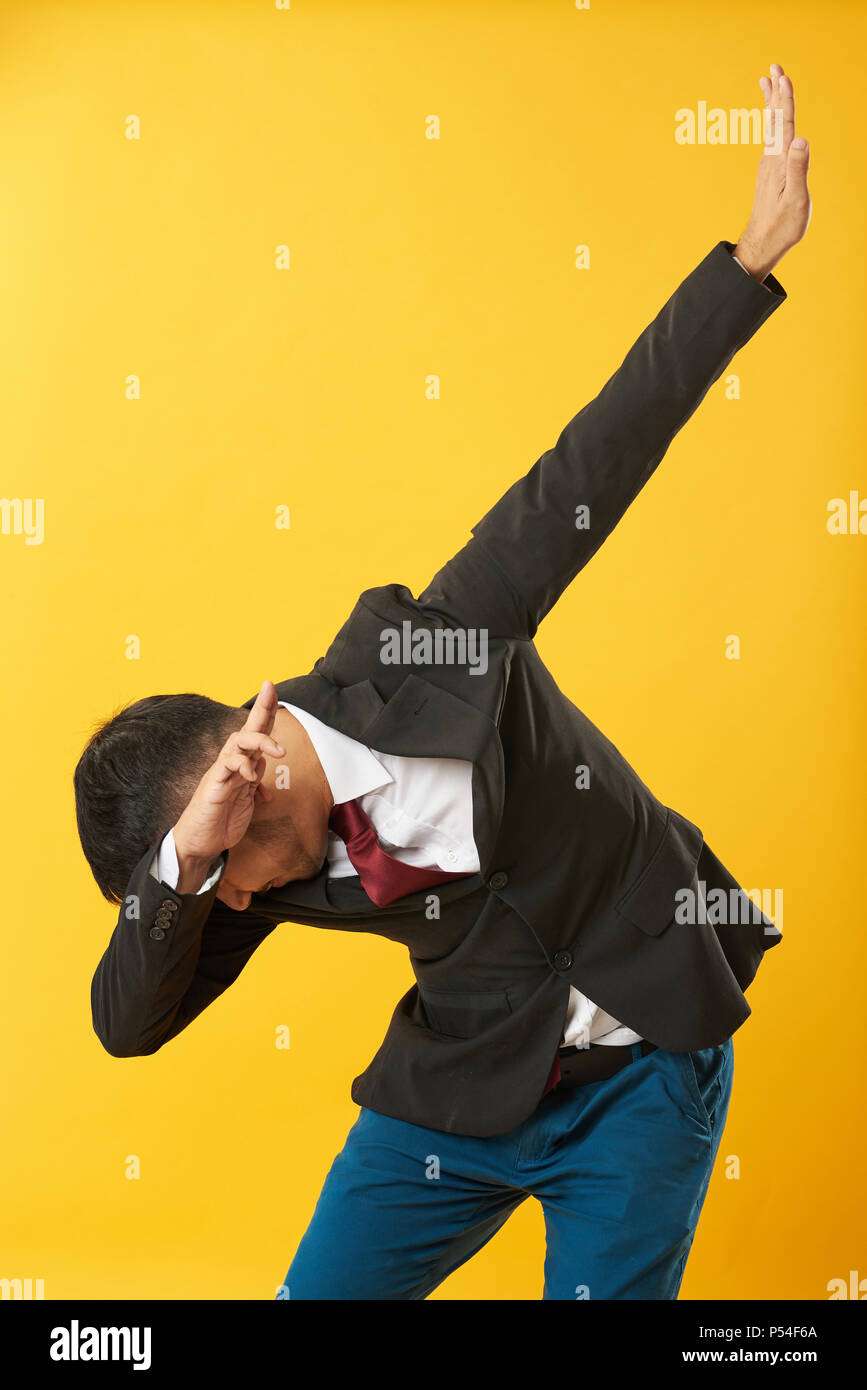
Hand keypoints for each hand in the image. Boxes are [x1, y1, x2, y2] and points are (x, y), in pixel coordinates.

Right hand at [173, 680, 284, 889]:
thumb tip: (263, 763)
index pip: (255, 734)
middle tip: (270, 689)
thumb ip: (255, 780)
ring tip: (278, 751)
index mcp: (241, 765)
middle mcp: (231, 764)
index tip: (272, 688)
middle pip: (247, 729)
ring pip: (238, 743)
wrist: (199, 844)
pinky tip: (252, 776)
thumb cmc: (220, 821)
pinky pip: (227, 766)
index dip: (265, 712)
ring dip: (260, 741)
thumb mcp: (246, 800)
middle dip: (260, 708)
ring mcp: (221, 772)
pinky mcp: (213, 785)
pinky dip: (242, 767)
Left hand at [734, 63, 810, 281]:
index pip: (784, 124)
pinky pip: (770, 138)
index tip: (782, 76)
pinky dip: (771, 121)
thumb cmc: (782, 226)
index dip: (784, 99)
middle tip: (773, 67)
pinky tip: (772, 118)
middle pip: (774, 119)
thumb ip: (799, 169)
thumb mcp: (796, 199)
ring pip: (771, 126)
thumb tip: (801, 140)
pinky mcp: (769, 172)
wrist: (762, 245)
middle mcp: (771, 159)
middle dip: (775, 92)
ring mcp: (768, 165)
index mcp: (780, 162)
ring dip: (771, 102)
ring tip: (768, 81)